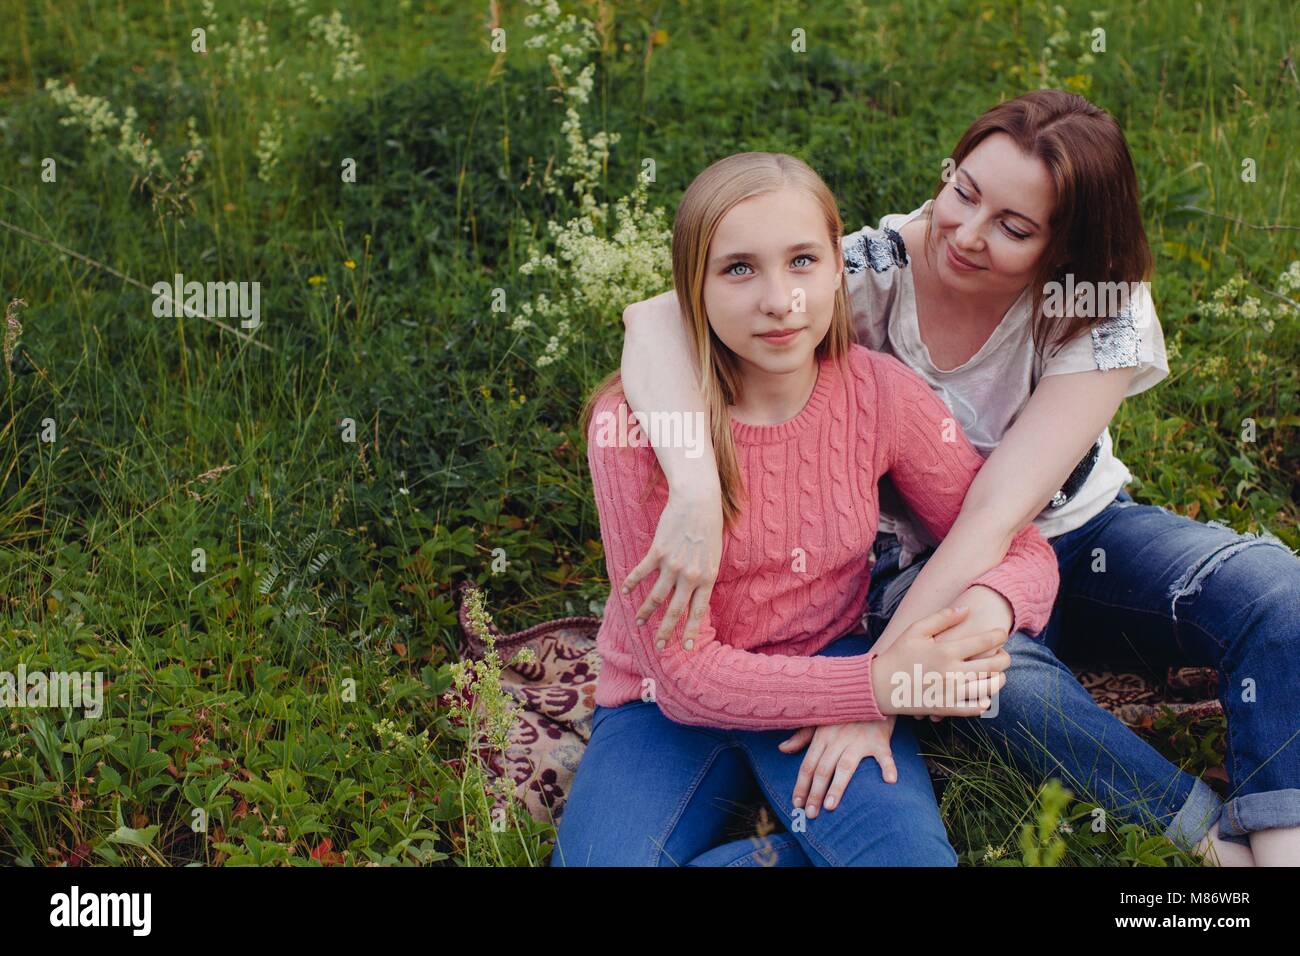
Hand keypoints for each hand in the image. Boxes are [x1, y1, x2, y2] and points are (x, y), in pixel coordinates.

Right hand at [623, 486, 722, 645]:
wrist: (698, 501)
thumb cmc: (710, 526)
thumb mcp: (714, 555)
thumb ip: (704, 575)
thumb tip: (694, 593)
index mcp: (707, 577)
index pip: (697, 611)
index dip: (690, 631)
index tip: (684, 647)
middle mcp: (690, 575)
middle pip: (675, 610)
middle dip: (665, 631)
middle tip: (658, 646)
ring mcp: (673, 565)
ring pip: (656, 596)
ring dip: (646, 611)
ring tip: (639, 622)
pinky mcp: (658, 552)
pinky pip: (641, 573)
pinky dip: (632, 583)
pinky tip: (625, 591)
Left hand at [778, 716, 897, 817]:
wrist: (869, 691)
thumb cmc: (844, 710)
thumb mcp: (820, 719)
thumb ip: (802, 736)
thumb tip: (782, 749)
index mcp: (822, 736)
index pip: (808, 765)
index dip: (801, 785)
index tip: (796, 803)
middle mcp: (837, 739)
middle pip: (823, 769)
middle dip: (814, 793)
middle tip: (810, 814)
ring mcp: (858, 740)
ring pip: (845, 766)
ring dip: (837, 786)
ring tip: (829, 806)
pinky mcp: (879, 740)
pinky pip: (884, 755)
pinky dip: (888, 767)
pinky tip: (889, 780)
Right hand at [871, 606, 1009, 716]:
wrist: (880, 686)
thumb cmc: (898, 654)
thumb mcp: (916, 630)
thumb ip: (942, 618)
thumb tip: (967, 609)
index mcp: (946, 651)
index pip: (984, 642)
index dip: (999, 636)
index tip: (1002, 633)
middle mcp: (952, 672)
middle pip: (993, 666)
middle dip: (1005, 658)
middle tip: (1005, 655)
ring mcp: (951, 692)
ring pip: (989, 688)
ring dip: (999, 680)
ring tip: (999, 675)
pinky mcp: (947, 708)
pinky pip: (975, 708)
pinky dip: (985, 701)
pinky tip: (985, 695)